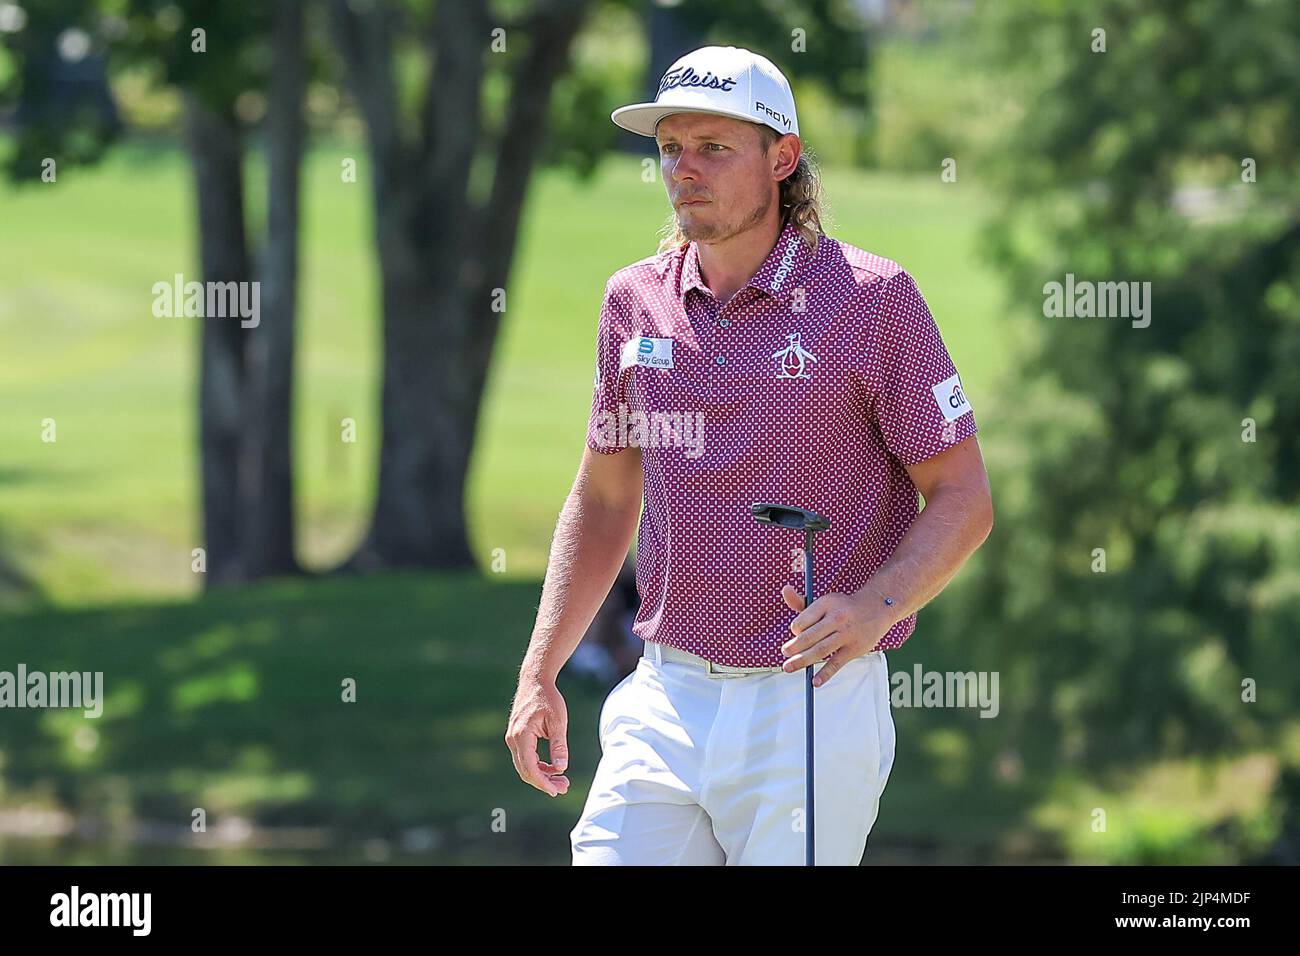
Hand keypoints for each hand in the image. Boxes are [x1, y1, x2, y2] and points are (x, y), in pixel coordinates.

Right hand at [504, 677, 570, 796]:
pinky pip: (525, 758)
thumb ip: (559, 746)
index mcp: (521, 736)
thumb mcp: (558, 722)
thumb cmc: (548, 698)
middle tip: (564, 786)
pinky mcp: (516, 737)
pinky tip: (553, 768)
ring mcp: (512, 738)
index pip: (530, 767)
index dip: (543, 782)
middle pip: (525, 770)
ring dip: (541, 775)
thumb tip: (561, 768)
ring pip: (524, 766)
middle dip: (544, 782)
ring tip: (562, 780)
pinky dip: (538, 766)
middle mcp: (513, 739)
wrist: (535, 680)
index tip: (557, 790)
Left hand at [779, 585, 891, 686]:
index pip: (803, 620)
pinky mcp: (854, 648)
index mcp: (826, 603)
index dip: (795, 629)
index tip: (795, 634)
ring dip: (802, 660)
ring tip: (788, 667)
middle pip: (809, 636)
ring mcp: (846, 634)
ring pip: (820, 650)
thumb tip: (785, 590)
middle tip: (784, 652)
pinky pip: (837, 663)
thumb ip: (802, 602)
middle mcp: (836, 618)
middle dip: (794, 647)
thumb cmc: (844, 607)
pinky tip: (815, 682)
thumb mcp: (825, 601)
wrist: (877, 607)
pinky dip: (825, 673)